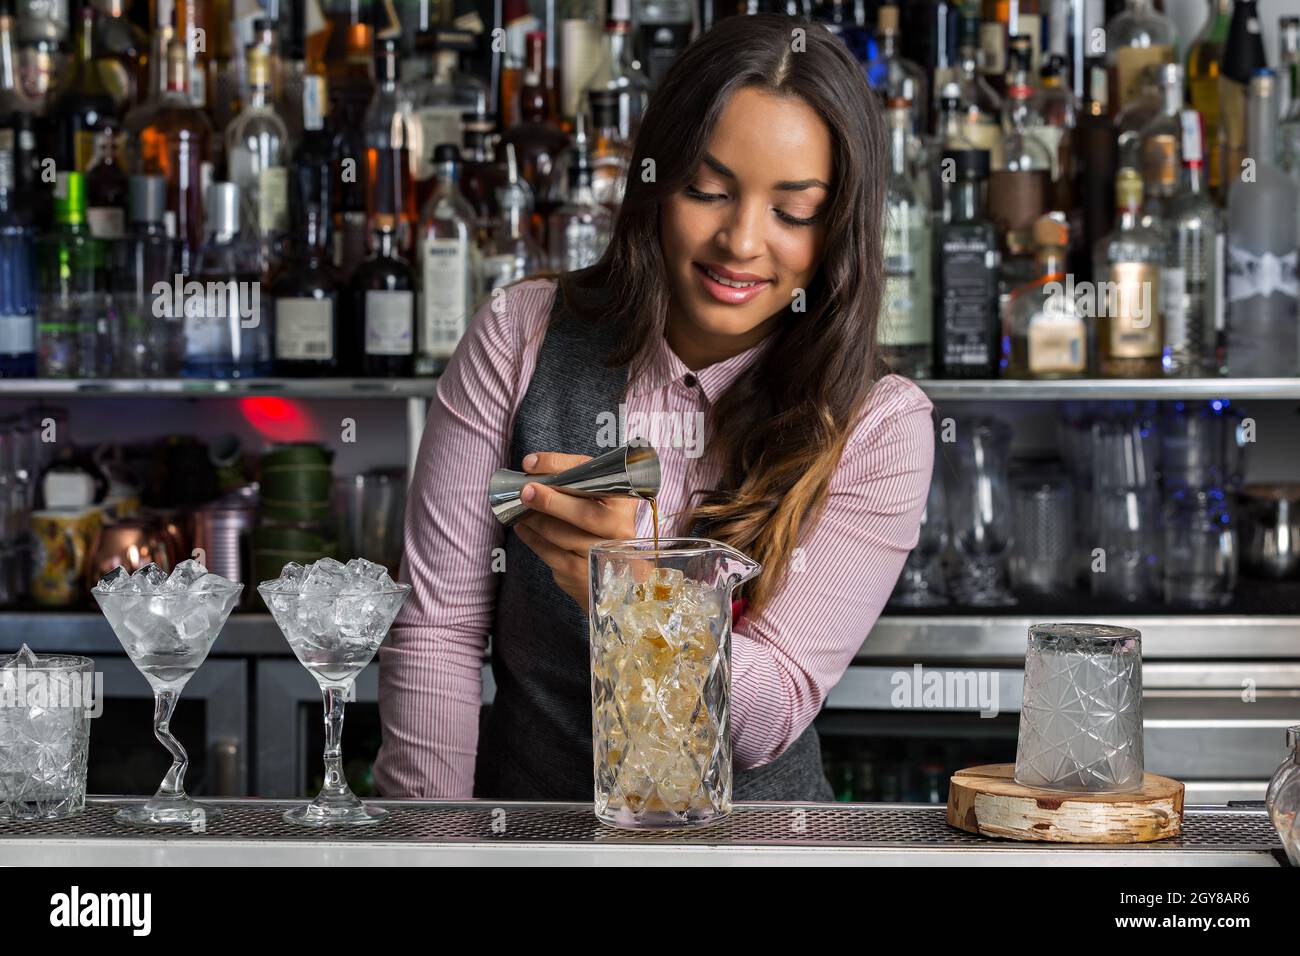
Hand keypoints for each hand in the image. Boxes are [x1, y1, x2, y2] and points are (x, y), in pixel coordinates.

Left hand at [513, 451, 639, 612]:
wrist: (616, 570)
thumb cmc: (603, 525)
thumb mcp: (601, 497)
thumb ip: (576, 480)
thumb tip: (533, 467)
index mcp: (623, 502)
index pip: (591, 477)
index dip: (558, 466)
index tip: (531, 463)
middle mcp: (618, 529)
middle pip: (583, 514)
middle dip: (549, 500)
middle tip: (525, 491)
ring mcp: (600, 554)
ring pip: (559, 534)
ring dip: (534, 519)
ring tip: (520, 509)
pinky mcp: (580, 573)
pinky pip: (548, 553)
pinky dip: (531, 537)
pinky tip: (523, 527)